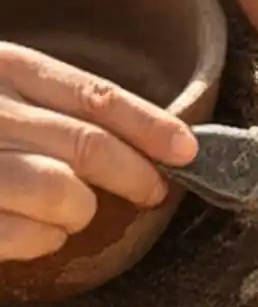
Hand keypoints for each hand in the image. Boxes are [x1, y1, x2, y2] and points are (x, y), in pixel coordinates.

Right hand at [0, 44, 196, 261]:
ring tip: (74, 212)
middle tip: (152, 191)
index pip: (93, 96)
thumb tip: (156, 144)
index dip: (151, 125)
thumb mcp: (3, 92)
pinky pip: (25, 235)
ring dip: (82, 210)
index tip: (190, 151)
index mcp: (2, 67)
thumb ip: (54, 108)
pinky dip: (43, 240)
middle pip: (87, 145)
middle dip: (135, 174)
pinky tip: (36, 232)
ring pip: (61, 191)